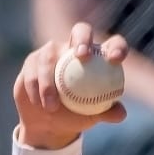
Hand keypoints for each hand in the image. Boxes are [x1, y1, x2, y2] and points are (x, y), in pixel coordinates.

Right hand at [14, 22, 128, 149]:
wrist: (48, 125)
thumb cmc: (76, 116)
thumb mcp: (93, 116)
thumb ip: (108, 113)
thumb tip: (120, 113)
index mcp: (98, 58)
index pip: (113, 44)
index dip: (117, 47)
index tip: (115, 59)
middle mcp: (74, 48)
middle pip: (81, 30)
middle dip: (82, 38)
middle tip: (82, 56)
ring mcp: (52, 52)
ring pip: (50, 57)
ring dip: (49, 82)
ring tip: (52, 107)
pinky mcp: (32, 61)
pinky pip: (33, 71)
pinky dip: (36, 88)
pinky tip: (39, 102)